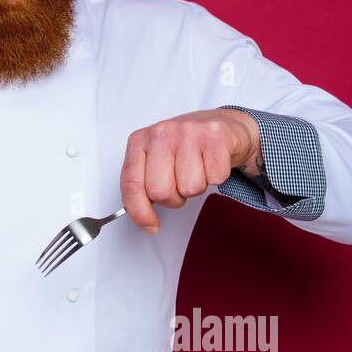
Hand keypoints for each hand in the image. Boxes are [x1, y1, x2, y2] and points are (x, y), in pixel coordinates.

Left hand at [119, 108, 261, 233]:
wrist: (220, 125)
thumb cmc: (185, 146)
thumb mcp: (155, 160)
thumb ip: (142, 183)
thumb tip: (140, 215)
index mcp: (140, 141)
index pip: (131, 184)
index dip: (140, 212)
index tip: (149, 226)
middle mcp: (161, 133)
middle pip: (160, 192)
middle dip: (173, 198)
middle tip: (179, 185)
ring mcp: (188, 131)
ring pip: (189, 188)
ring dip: (195, 187)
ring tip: (197, 170)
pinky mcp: (215, 135)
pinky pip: (215, 178)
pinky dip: (216, 177)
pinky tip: (211, 162)